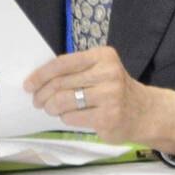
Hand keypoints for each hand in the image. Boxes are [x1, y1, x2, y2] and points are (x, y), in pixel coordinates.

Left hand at [25, 46, 174, 154]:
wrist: (145, 112)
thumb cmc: (115, 89)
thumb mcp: (101, 70)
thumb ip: (77, 70)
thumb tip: (39, 80)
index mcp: (103, 56)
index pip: (63, 63)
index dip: (41, 74)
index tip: (29, 84)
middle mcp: (107, 73)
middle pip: (60, 83)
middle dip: (43, 94)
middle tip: (37, 101)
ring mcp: (109, 96)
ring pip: (63, 101)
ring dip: (51, 107)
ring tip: (50, 109)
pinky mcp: (107, 117)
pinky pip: (73, 117)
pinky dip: (65, 118)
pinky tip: (69, 116)